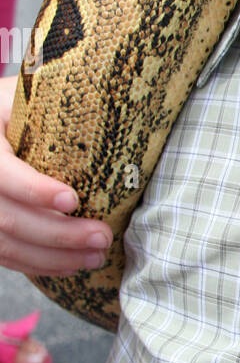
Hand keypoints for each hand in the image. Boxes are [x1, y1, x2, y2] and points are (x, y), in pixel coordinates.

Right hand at [0, 76, 112, 274]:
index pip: (3, 175)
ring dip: (55, 257)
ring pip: (8, 246)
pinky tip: (72, 265)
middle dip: (59, 234)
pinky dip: (40, 266)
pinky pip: (6, 257)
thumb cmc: (11, 107)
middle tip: (102, 236)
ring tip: (97, 256)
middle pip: (8, 218)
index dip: (35, 191)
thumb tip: (107, 107)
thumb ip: (47, 108)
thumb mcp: (20, 96)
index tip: (72, 200)